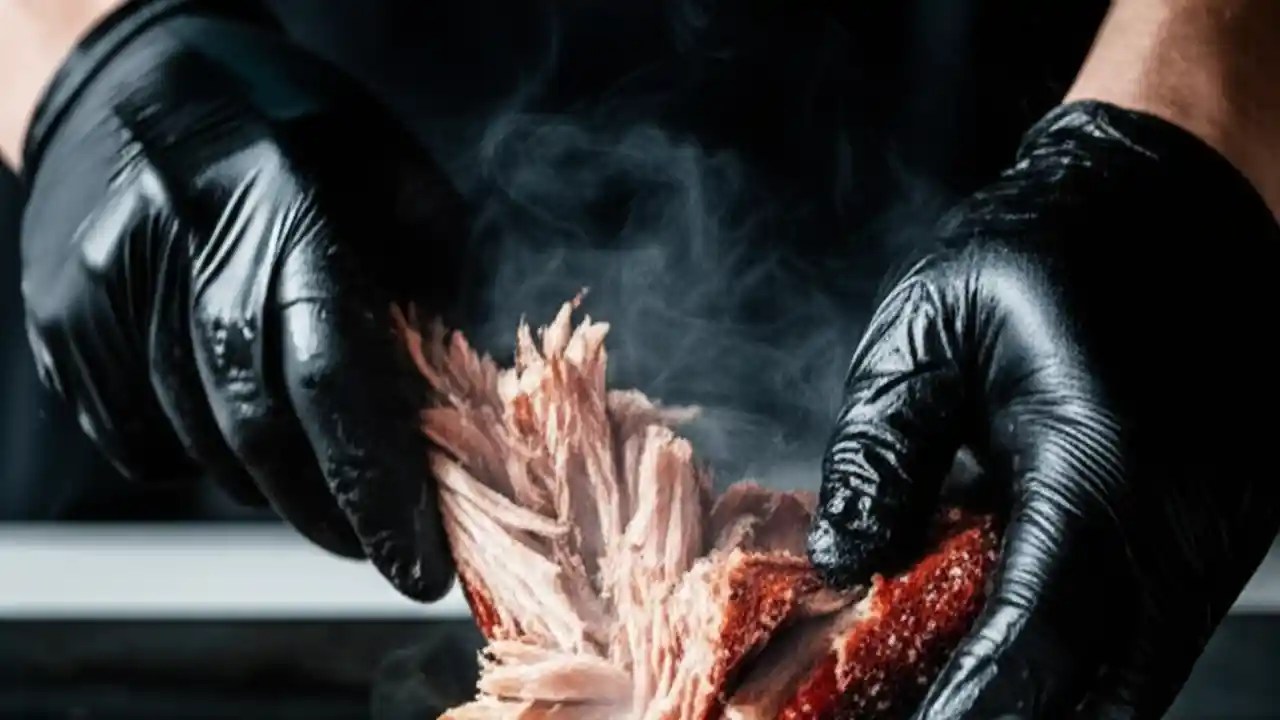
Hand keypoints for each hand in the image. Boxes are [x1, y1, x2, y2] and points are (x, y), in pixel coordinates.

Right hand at [19, 2, 466, 600]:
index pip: (331, 377)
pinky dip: (200, 457)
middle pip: (256, 433)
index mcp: (283, 206)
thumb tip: (455, 406)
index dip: (377, 486)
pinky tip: (232, 419)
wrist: (128, 81)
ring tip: (315, 474)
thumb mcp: (391, 180)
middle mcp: (181, 249)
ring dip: (271, 484)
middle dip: (329, 513)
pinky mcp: (61, 320)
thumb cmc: (290, 129)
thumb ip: (429, 286)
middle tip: (378, 546)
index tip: (418, 568)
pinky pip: (139, 440)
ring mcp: (104, 289)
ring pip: (198, 447)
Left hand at [808, 100, 1279, 717]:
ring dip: (1035, 697)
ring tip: (932, 683)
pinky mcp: (1224, 535)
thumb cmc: (1052, 244)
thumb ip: (881, 451)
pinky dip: (1074, 658)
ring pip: (1129, 679)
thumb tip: (839, 561)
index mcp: (1104, 466)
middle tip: (897, 710)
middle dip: (994, 716)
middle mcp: (1182, 525)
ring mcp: (1218, 539)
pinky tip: (998, 631)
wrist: (1181, 195)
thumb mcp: (933, 327)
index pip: (1031, 638)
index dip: (960, 705)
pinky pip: (1148, 636)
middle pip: (1095, 694)